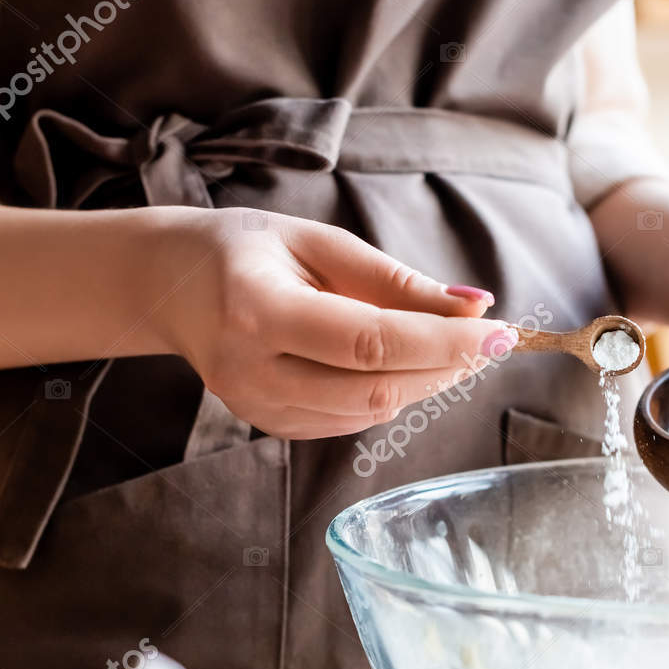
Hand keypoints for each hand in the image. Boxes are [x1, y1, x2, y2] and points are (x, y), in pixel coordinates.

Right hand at [145, 208, 512, 438]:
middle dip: (445, 368)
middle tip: (489, 340)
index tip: (499, 332)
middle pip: (375, 389)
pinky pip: (350, 420)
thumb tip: (474, 307)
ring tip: (452, 347)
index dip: (442, 344)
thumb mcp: (318, 241)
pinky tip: (404, 365)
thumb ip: (394, 280)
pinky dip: (391, 394)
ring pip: (369, 412)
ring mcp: (257, 409)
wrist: (170, 288)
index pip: (370, 343)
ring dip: (426, 384)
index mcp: (258, 310)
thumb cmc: (246, 250)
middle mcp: (252, 371)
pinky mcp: (270, 426)